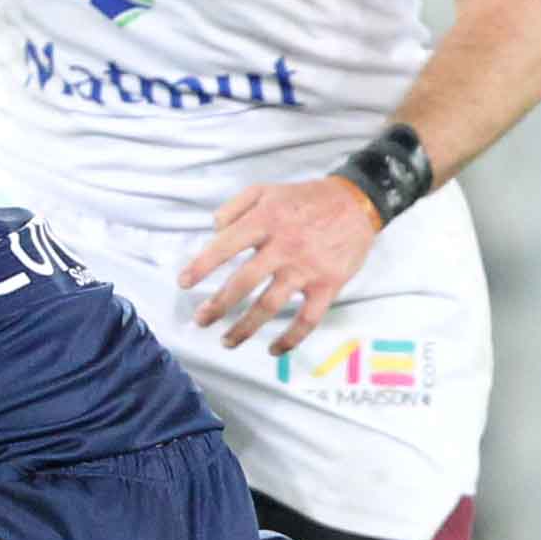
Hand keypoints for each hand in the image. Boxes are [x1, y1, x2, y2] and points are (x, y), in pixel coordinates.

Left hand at [179, 173, 380, 354]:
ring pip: (269, 306)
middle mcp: (284, 247)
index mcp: (266, 221)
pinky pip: (307, 320)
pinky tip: (274, 349)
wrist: (357, 202)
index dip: (201, 266)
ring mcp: (306, 269)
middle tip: (201, 320)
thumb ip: (234, 207)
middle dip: (217, 306)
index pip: (225, 246)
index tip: (184, 283)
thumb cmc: (306, 198)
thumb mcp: (266, 190)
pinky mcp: (328, 285)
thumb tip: (213, 231)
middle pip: (242, 283)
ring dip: (244, 328)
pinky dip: (290, 339)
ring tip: (227, 341)